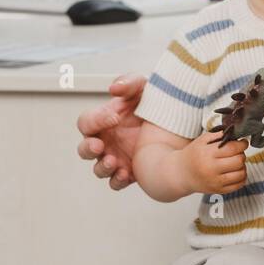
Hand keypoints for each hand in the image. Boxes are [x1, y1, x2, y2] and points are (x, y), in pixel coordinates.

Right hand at [76, 75, 146, 189]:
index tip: (116, 116)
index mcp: (103, 121)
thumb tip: (113, 89)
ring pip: (99, 169)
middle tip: (99, 145)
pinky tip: (126, 174)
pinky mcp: (129, 172)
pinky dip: (117, 180)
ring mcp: (116, 158)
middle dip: (88, 148)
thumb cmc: (154, 103)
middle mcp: (106, 141)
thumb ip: (129, 82)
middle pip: (84, 149)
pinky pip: (116, 182)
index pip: (87, 122)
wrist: (178, 124)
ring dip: (103, 167)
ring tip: (114, 162)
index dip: (96, 120)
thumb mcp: (144, 88)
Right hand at [179, 133, 249, 195]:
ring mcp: (215, 182)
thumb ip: (218, 134)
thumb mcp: (202, 140)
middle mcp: (211, 169)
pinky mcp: (218, 190)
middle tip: (237, 152)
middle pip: (239, 161)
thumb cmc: (193, 155)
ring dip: (242, 166)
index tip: (243, 143)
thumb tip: (235, 132)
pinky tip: (235, 171)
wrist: (181, 173)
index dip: (242, 144)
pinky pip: (239, 184)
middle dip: (241, 154)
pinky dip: (241, 177)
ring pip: (241, 173)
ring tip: (235, 162)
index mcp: (207, 154)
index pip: (232, 148)